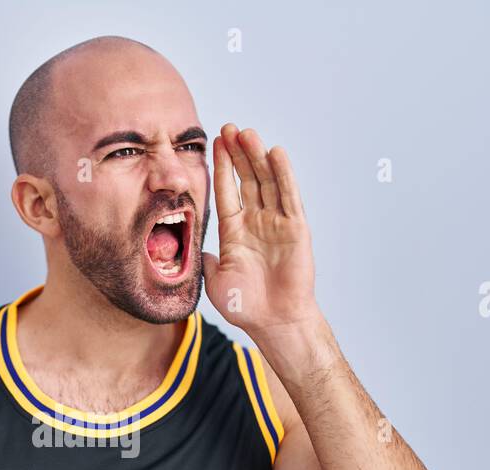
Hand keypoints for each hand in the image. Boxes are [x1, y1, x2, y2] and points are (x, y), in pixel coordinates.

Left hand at [203, 123, 318, 332]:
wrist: (273, 321)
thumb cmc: (245, 306)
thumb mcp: (213, 280)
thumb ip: (204, 260)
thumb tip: (194, 247)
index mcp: (235, 231)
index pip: (226, 191)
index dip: (221, 167)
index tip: (215, 143)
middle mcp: (256, 222)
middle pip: (247, 179)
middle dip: (238, 153)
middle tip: (229, 128)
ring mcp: (277, 223)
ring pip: (267, 182)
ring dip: (257, 157)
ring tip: (247, 133)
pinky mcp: (296, 228)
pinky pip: (288, 196)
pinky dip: (283, 175)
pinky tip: (276, 154)